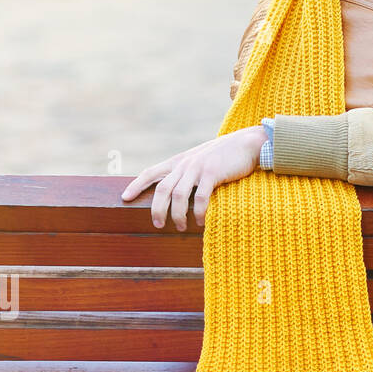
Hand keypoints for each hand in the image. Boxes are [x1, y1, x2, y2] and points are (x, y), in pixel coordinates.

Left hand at [120, 125, 267, 230]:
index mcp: (179, 161)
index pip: (151, 172)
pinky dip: (198, 212)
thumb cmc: (225, 155)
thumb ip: (187, 170)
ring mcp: (198, 168)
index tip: (124, 198)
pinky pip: (200, 197)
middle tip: (157, 225)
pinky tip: (200, 222)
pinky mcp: (212, 174)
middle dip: (157, 210)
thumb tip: (177, 188)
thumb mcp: (201, 159)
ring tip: (180, 227)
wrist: (248, 144)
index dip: (136, 185)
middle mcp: (185, 164)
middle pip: (162, 189)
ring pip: (178, 196)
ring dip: (177, 215)